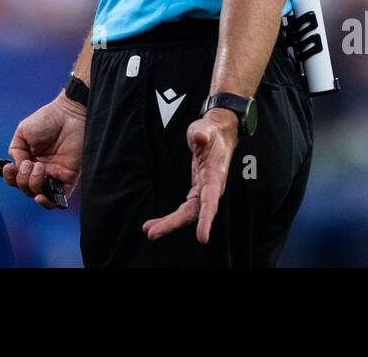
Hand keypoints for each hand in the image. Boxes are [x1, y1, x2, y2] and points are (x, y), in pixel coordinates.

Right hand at [0, 93, 85, 208]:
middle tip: (29, 163)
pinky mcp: (68, 177)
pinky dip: (48, 202)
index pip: (16, 178)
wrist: (69, 114)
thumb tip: (18, 168)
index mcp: (28, 159)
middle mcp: (41, 170)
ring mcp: (54, 175)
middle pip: (25, 188)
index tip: (11, 167)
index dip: (10, 177)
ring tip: (39, 167)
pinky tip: (41, 195)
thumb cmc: (47, 119)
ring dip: (33, 184)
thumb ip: (16, 152)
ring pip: (38, 194)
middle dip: (22, 179)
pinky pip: (58, 199)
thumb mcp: (23, 132)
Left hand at [143, 108, 238, 243]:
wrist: (218, 135)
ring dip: (168, 224)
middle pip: (193, 212)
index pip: (210, 200)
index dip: (206, 219)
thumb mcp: (205, 129)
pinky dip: (170, 218)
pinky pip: (183, 209)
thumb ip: (202, 133)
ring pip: (187, 214)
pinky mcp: (196, 192)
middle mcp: (210, 188)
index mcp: (214, 175)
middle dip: (173, 224)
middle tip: (152, 234)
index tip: (202, 238)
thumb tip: (200, 137)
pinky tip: (155, 224)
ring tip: (149, 231)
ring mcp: (203, 191)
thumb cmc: (211, 133)